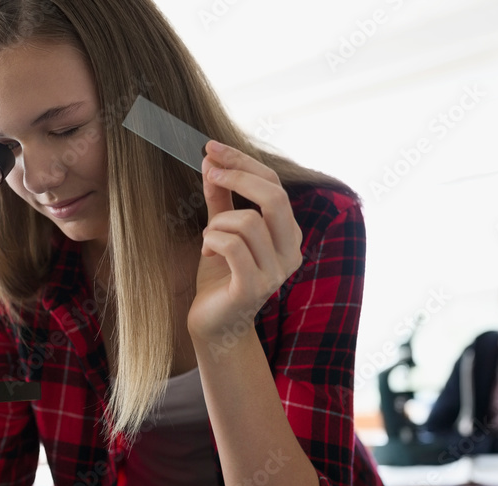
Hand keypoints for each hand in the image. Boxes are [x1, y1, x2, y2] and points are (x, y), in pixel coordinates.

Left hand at [187, 140, 301, 345]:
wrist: (213, 324)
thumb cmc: (219, 276)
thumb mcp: (220, 230)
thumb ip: (220, 199)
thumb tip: (211, 162)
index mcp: (288, 234)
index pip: (274, 185)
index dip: (243, 162)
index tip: (211, 148)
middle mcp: (290, 252)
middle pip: (274, 197)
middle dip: (238, 177)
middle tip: (208, 170)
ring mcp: (275, 273)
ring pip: (248, 222)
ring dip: (218, 223)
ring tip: (208, 238)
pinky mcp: (253, 288)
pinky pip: (233, 246)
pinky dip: (213, 240)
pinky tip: (207, 251)